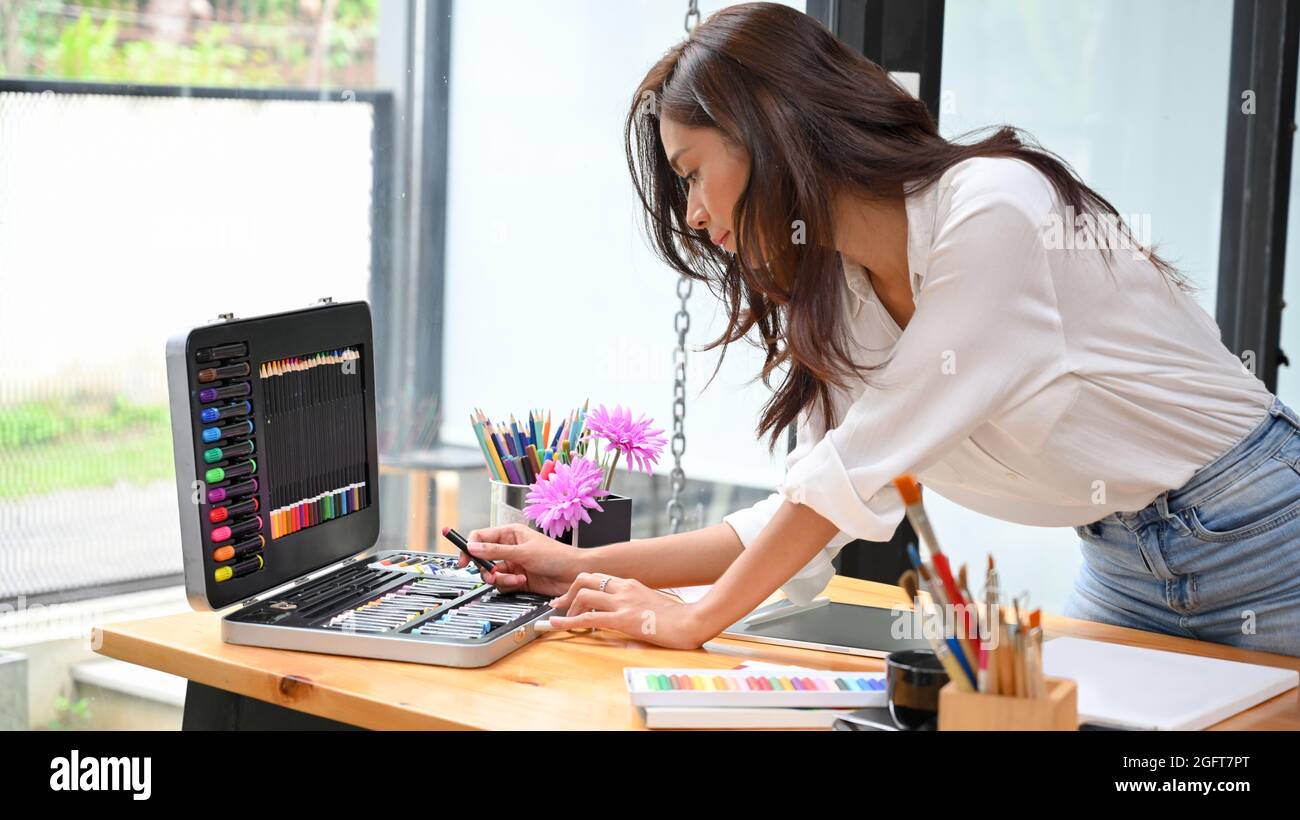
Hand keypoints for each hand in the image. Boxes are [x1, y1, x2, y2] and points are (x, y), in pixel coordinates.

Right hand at [460, 523, 583, 596]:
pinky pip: (502, 584)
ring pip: (492, 574)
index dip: (469, 547)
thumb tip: (472, 547)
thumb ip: (495, 551)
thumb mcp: (523, 552)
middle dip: (486, 568)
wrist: (574, 574)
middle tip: (491, 574)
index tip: (463, 561)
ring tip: (515, 579)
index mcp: (509, 533)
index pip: (480, 537)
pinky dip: (509, 585)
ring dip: (501, 578)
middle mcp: (509, 548)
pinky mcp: (518, 579)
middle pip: (483, 558)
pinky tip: (522, 582)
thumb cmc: (556, 556)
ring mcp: (513, 564)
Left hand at [547, 573, 710, 648]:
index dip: (581, 585)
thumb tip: (630, 612)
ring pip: (584, 595)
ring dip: (568, 607)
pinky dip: (568, 622)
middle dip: (568, 591)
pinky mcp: (623, 619)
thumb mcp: (655, 604)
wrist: (692, 621)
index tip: (571, 596)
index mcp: (632, 584)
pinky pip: (588, 618)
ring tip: (561, 619)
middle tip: (559, 605)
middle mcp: (624, 588)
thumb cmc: (679, 617)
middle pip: (586, 579)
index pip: (599, 577)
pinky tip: (557, 625)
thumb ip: (638, 603)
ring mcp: (623, 602)